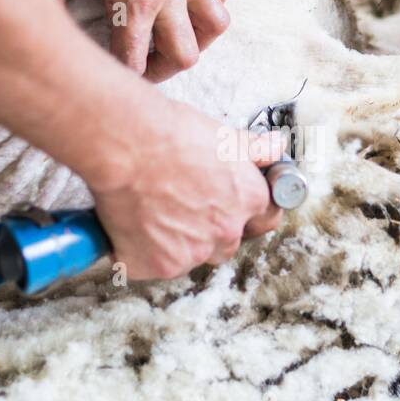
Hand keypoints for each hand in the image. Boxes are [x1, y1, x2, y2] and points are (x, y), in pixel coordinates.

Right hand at [90, 99, 283, 279]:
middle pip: (226, 242)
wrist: (124, 146)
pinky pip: (153, 265)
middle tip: (182, 203)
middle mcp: (225, 232)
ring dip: (177, 242)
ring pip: (190, 256)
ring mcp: (191, 254)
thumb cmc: (169, 134)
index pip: (261, 217)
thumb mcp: (224, 135)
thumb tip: (275, 148)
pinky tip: (132, 225)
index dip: (242, 209)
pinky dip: (142, 251)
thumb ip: (255, 150)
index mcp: (247, 200)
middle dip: (209, 229)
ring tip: (153, 211)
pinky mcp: (156, 266)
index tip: (226, 203)